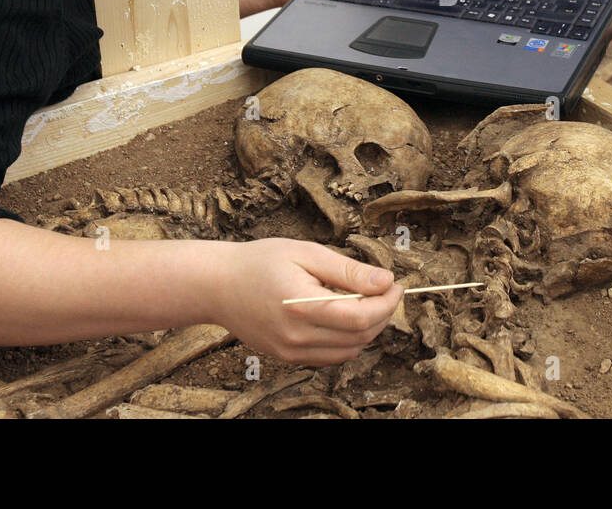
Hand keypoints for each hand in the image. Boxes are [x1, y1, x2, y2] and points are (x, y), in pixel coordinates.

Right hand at [209, 237, 402, 365]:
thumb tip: (384, 281)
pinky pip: (331, 356)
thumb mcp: (305, 254)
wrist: (217, 286)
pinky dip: (348, 340)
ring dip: (368, 329)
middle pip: (360, 337)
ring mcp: (292, 352)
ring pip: (350, 351)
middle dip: (383, 314)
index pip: (361, 317)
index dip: (387, 303)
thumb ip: (347, 271)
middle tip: (385, 289)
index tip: (395, 283)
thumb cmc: (259, 262)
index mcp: (302, 307)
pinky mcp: (288, 358)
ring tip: (366, 301)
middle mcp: (298, 337)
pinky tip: (344, 316)